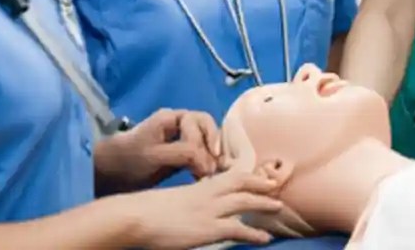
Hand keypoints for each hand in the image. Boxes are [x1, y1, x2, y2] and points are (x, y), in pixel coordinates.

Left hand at [95, 108, 221, 194]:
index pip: (199, 123)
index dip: (206, 143)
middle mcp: (179, 122)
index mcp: (171, 117)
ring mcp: (181, 135)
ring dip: (211, 154)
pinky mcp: (182, 151)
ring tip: (211, 172)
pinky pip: (201, 150)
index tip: (206, 167)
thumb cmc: (130, 160)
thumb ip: (184, 154)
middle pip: (207, 126)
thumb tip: (211, 164)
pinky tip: (204, 175)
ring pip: (206, 138)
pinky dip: (206, 160)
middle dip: (212, 146)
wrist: (109, 173)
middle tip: (215, 168)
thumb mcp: (156, 156)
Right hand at [121, 169, 283, 248]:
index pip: (227, 176)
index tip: (258, 177)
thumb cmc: (144, 212)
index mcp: (197, 187)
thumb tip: (188, 214)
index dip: (245, 176)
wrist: (136, 217)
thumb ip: (185, 204)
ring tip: (278, 207)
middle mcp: (207, 194)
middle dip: (260, 184)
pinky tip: (264, 238)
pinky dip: (253, 233)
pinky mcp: (208, 228)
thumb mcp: (170, 202)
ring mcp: (209, 210)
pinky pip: (237, 228)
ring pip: (244, 201)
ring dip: (263, 204)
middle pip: (240, 183)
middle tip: (275, 186)